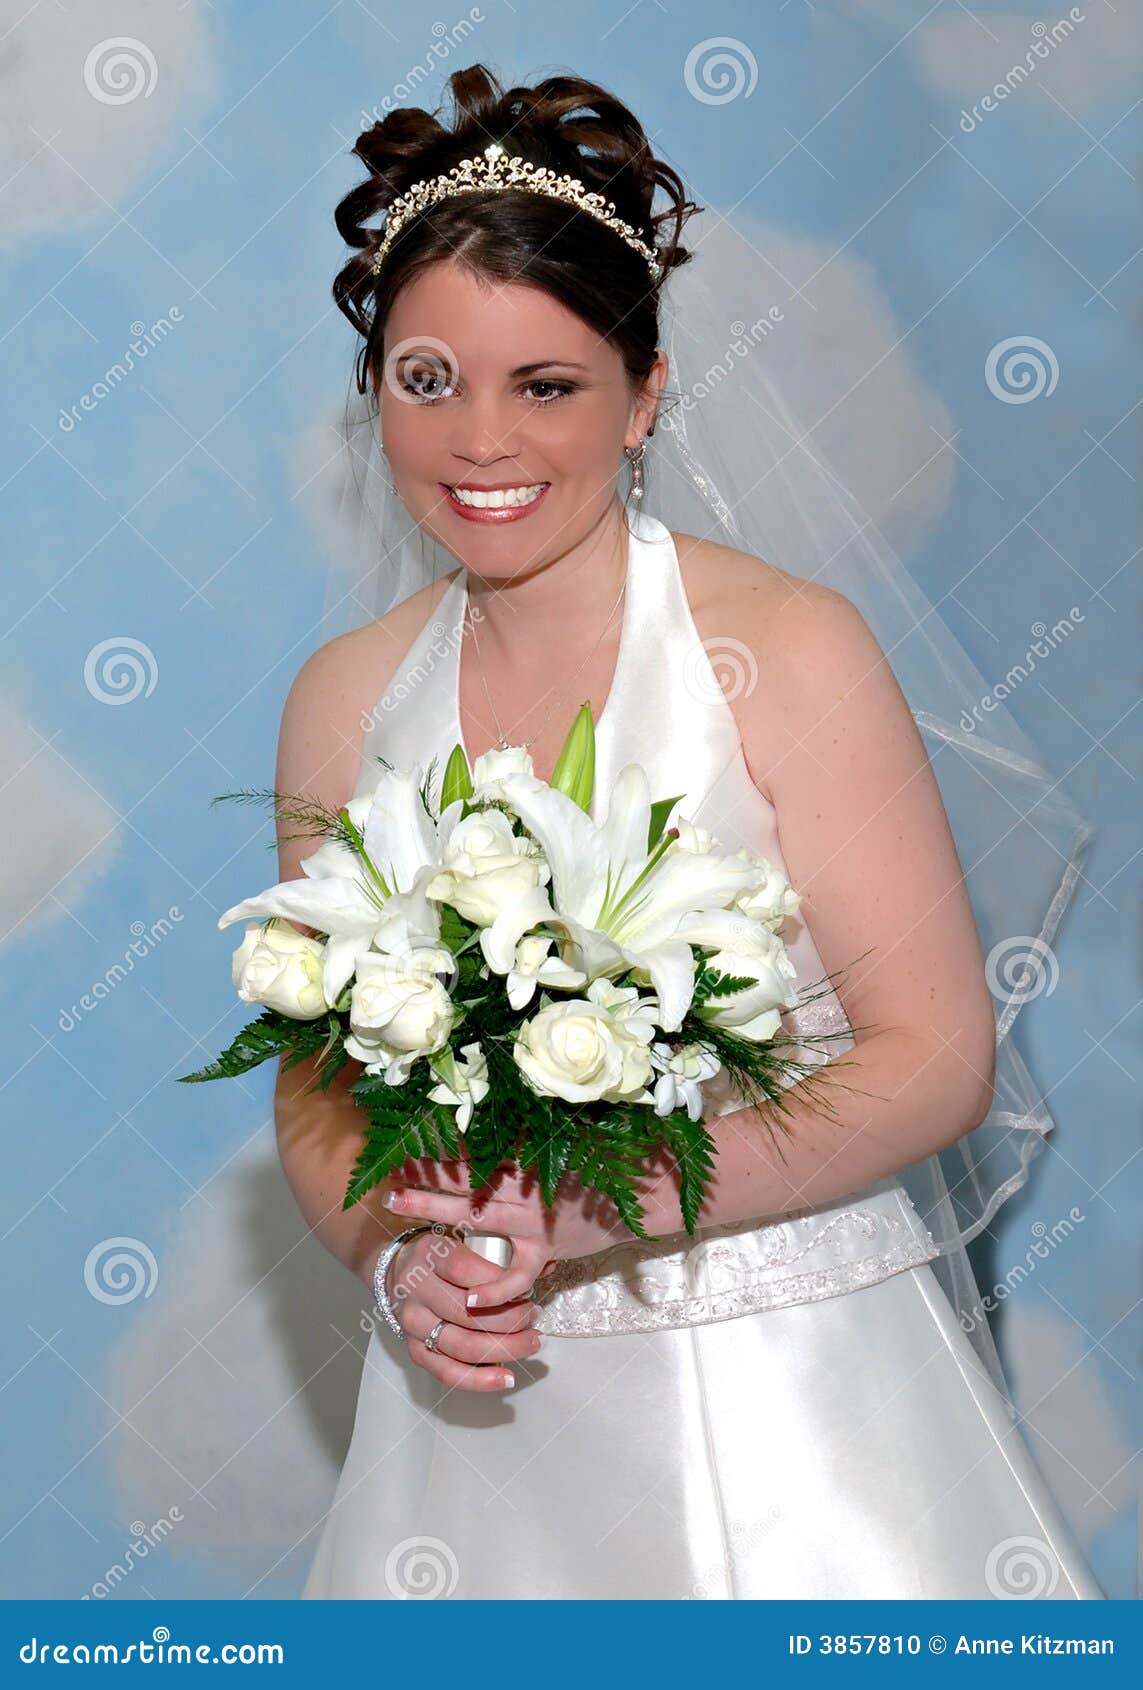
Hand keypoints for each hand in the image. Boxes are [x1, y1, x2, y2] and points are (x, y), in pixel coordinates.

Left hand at [383, 1155, 655, 1302]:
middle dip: (423, 1184)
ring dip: (438, 1216)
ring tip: (407, 1224)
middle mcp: (520, 1184)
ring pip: (475, 1217)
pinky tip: (472, 1298)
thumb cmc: (599, 1166)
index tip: (404, 1151)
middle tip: (389, 1188)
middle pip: (461, 1182)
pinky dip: (496, 1287)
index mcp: (522, 1158)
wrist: (638, 1192)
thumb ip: (521, 1148)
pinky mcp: (548, 1247)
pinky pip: (517, 1273)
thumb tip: (485, 1134)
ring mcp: (532, 1217)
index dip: (436, 1154)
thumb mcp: (557, 1150)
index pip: (470, 1154)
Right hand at [385, 1225, 543, 1392]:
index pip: (465, 1269)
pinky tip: (506, 1378)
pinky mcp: (415, 1350)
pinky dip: (480, 1380)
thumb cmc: (441, 1255)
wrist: (399, 1272)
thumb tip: (548, 1267)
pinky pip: (448, 1372)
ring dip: (505, 1348)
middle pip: (468, 1313)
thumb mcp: (463, 1238)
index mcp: (430, 1255)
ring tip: (532, 1342)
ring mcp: (414, 1324)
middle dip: (511, 1319)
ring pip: (463, 1346)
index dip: (500, 1281)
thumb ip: (500, 1251)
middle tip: (535, 1316)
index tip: (526, 1287)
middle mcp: (417, 1290)